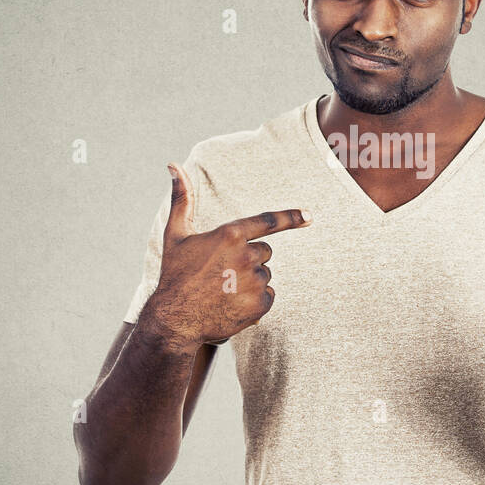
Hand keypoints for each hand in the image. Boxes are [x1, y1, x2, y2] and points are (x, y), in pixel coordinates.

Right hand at [140, 162, 311, 349]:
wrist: (174, 320)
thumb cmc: (175, 274)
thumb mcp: (175, 234)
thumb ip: (182, 198)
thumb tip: (174, 164)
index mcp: (230, 234)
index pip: (267, 222)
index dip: (291, 217)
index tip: (309, 215)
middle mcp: (246, 255)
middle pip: (264, 253)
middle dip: (249, 260)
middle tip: (223, 273)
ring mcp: (254, 281)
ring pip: (265, 275)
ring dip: (251, 282)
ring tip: (224, 290)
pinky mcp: (259, 304)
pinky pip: (268, 296)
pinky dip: (255, 301)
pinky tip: (233, 304)